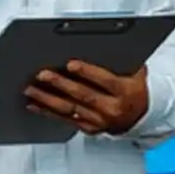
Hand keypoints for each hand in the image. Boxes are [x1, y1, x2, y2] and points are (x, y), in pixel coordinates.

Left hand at [24, 61, 147, 134]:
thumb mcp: (134, 71)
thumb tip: (93, 45)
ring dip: (48, 99)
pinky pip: (66, 120)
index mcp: (125, 91)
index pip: (105, 81)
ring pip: (70, 109)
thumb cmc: (134, 87)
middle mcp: (113, 109)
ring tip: (31, 89)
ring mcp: (100, 121)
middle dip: (60, 84)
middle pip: (83, 95)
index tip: (70, 64)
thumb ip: (118, 61)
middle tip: (42, 75)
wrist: (142, 115)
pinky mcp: (90, 129)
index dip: (87, 72)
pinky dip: (49, 112)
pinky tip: (35, 104)